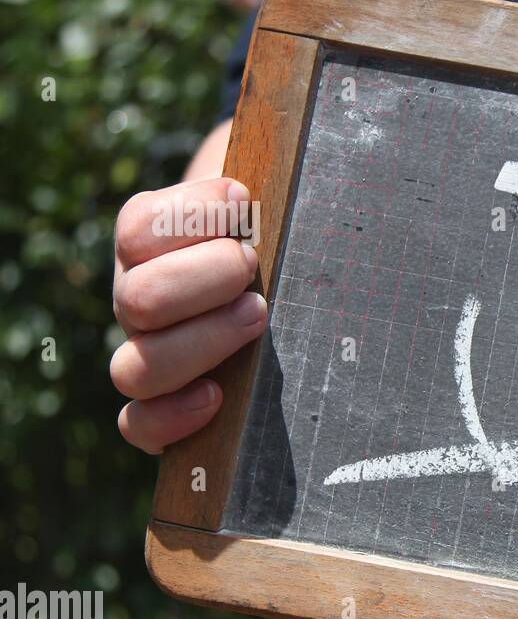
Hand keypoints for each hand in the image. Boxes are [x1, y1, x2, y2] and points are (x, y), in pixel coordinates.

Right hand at [111, 177, 267, 452]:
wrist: (280, 284)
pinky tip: (218, 395)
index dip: (189, 214)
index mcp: (149, 246)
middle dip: (202, 279)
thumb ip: (266, 195)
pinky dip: (173, 415)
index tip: (243, 202)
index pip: (138, 228)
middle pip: (138, 300)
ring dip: (201, 343)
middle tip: (251, 265)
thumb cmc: (277, 240)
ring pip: (135, 370)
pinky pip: (140, 425)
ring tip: (257, 318)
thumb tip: (268, 192)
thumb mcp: (272, 207)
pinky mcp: (161, 407)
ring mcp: (146, 357)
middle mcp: (138, 302)